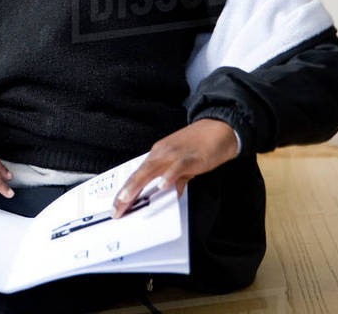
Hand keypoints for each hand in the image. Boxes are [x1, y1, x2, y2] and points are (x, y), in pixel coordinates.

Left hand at [112, 118, 238, 217]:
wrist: (220, 127)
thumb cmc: (202, 143)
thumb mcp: (184, 163)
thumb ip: (177, 178)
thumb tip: (173, 193)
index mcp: (158, 154)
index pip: (137, 174)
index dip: (126, 190)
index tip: (117, 205)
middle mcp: (162, 152)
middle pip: (139, 173)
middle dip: (125, 192)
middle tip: (116, 209)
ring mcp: (175, 154)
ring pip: (151, 169)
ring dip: (137, 185)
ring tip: (127, 200)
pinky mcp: (190, 157)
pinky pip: (177, 167)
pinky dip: (169, 176)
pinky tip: (162, 186)